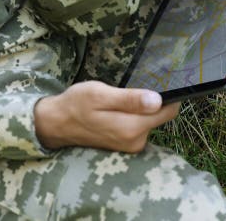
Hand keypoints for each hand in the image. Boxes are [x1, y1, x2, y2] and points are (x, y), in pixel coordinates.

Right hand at [34, 81, 179, 152]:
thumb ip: (129, 99)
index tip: (159, 80)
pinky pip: (139, 125)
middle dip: (150, 100)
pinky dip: (133, 114)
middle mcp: (136, 141)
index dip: (167, 95)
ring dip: (140, 107)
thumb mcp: (100, 95)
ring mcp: (131, 145)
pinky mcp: (126, 144)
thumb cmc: (76, 104)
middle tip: (128, 87)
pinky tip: (117, 108)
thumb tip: (158, 100)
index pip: (167, 111)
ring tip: (119, 97)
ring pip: (149, 119)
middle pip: (159, 115)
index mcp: (131, 128)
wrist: (57, 123)